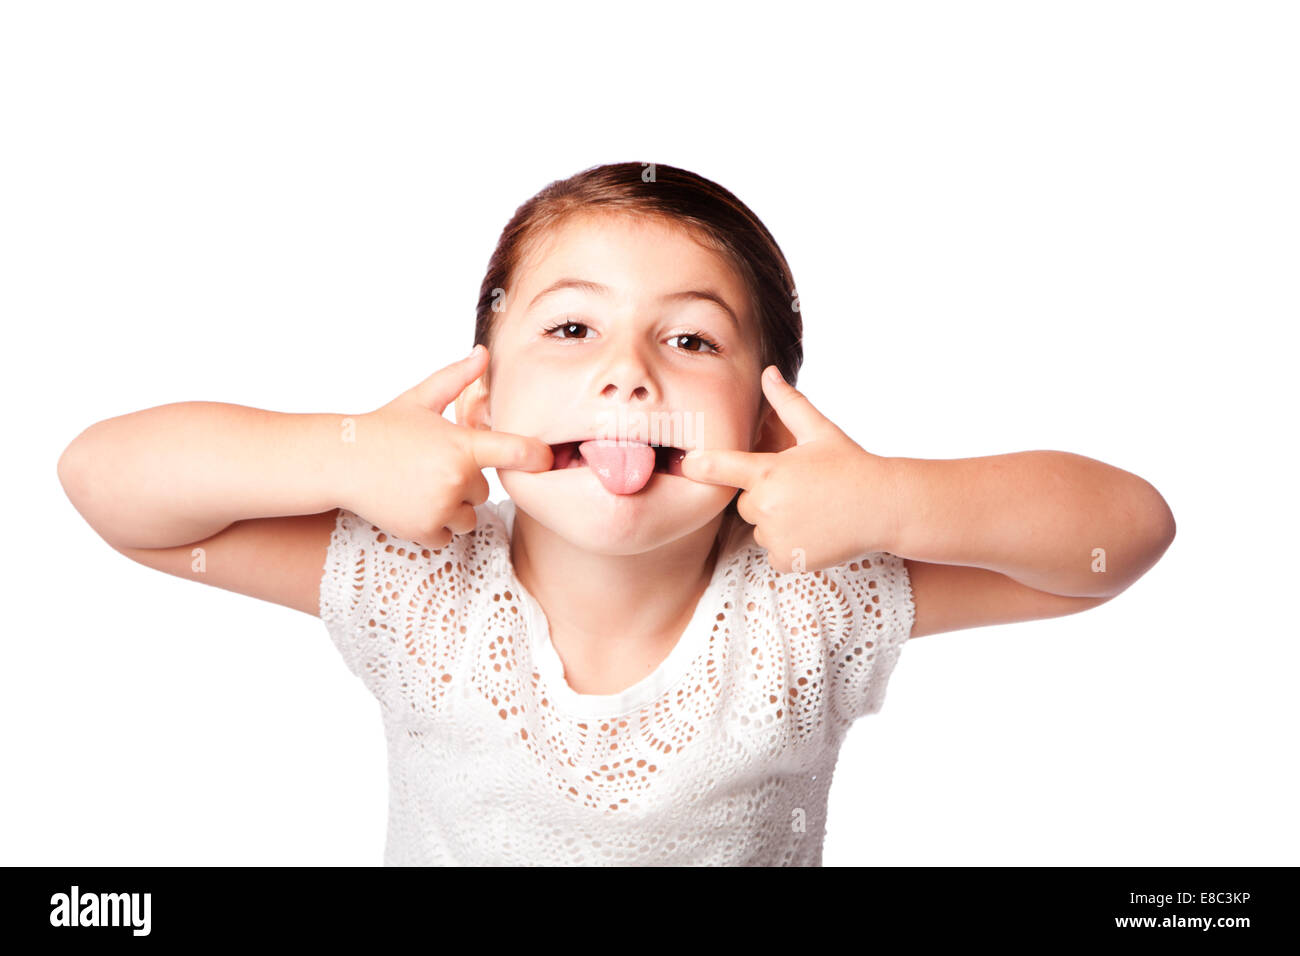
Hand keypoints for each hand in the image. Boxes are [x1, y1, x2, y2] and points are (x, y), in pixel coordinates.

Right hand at [343, 345, 552, 549]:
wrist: (340, 461)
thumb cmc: (383, 428)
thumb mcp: (421, 399)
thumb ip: (456, 378)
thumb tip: (484, 352)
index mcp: (461, 445)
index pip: (515, 452)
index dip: (537, 457)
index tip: (547, 461)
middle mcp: (455, 479)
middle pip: (484, 490)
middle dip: (464, 483)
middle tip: (431, 468)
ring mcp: (440, 508)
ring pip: (469, 516)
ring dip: (453, 508)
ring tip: (421, 487)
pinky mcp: (425, 531)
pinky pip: (449, 535)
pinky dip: (435, 526)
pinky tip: (412, 504)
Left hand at [680, 366, 898, 572]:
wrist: (884, 507)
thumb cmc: (850, 466)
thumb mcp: (819, 431)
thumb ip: (788, 404)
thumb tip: (769, 372)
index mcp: (768, 471)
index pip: (720, 468)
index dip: (700, 466)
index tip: (687, 466)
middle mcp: (766, 505)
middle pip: (746, 503)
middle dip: (766, 497)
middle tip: (802, 491)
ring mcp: (776, 534)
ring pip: (760, 529)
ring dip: (778, 523)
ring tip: (813, 511)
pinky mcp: (786, 559)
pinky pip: (774, 552)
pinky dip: (789, 546)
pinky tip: (815, 533)